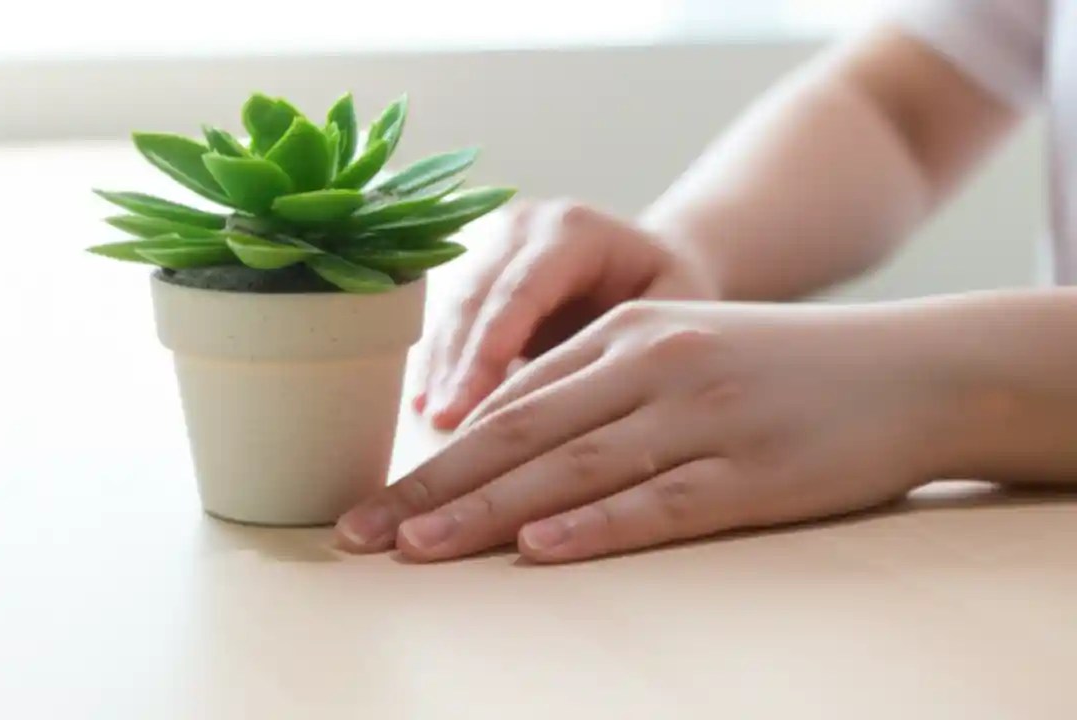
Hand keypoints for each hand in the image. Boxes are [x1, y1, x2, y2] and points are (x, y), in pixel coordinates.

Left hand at [338, 300, 949, 561]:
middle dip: (432, 487)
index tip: (379, 499)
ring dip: (487, 511)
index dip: (438, 453)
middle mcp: (653, 367)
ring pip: (573, 467)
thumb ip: (598, 385)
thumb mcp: (681, 350)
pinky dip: (595, 525)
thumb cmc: (780, 365)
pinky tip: (539, 547)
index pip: (512, 399)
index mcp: (629, 334)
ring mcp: (701, 418)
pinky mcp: (752, 473)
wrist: (909, 368)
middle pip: (520, 432)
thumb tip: (510, 442)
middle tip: (363, 533)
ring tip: (419, 548)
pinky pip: (660, 501)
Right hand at [416, 200, 719, 429]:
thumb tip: (577, 403)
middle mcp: (522, 228)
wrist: (651, 264)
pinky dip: (439, 365)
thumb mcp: (673, 308)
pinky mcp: (477, 275)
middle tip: (444, 424)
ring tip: (432, 422)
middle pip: (478, 300)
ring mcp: (493, 247)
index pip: (521, 290)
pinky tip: (427, 407)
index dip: (490, 349)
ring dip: (440, 369)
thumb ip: (627, 344)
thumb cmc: (671, 289)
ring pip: (454, 312)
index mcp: (572, 229)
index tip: (468, 404)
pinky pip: (451, 323)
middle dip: (458, 366)